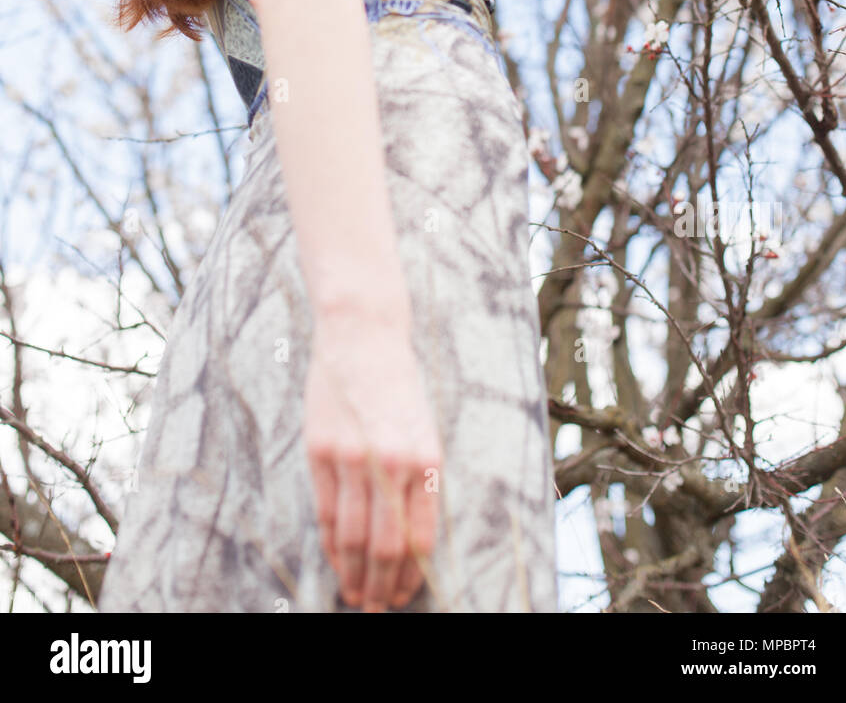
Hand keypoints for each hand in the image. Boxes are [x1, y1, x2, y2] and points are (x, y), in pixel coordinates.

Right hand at [303, 316, 442, 612]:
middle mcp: (392, 462)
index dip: (412, 575)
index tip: (405, 596)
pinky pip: (326, 513)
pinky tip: (337, 562)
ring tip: (357, 595)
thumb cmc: (398, 384)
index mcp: (427, 458)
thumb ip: (419, 479)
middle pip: (386, 546)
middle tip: (379, 608)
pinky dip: (332, 545)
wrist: (363, 335)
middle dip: (384, 586)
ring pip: (353, 537)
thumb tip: (410, 538)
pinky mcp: (321, 451)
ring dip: (356, 574)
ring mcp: (352, 458)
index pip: (420, 537)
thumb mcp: (424, 428)